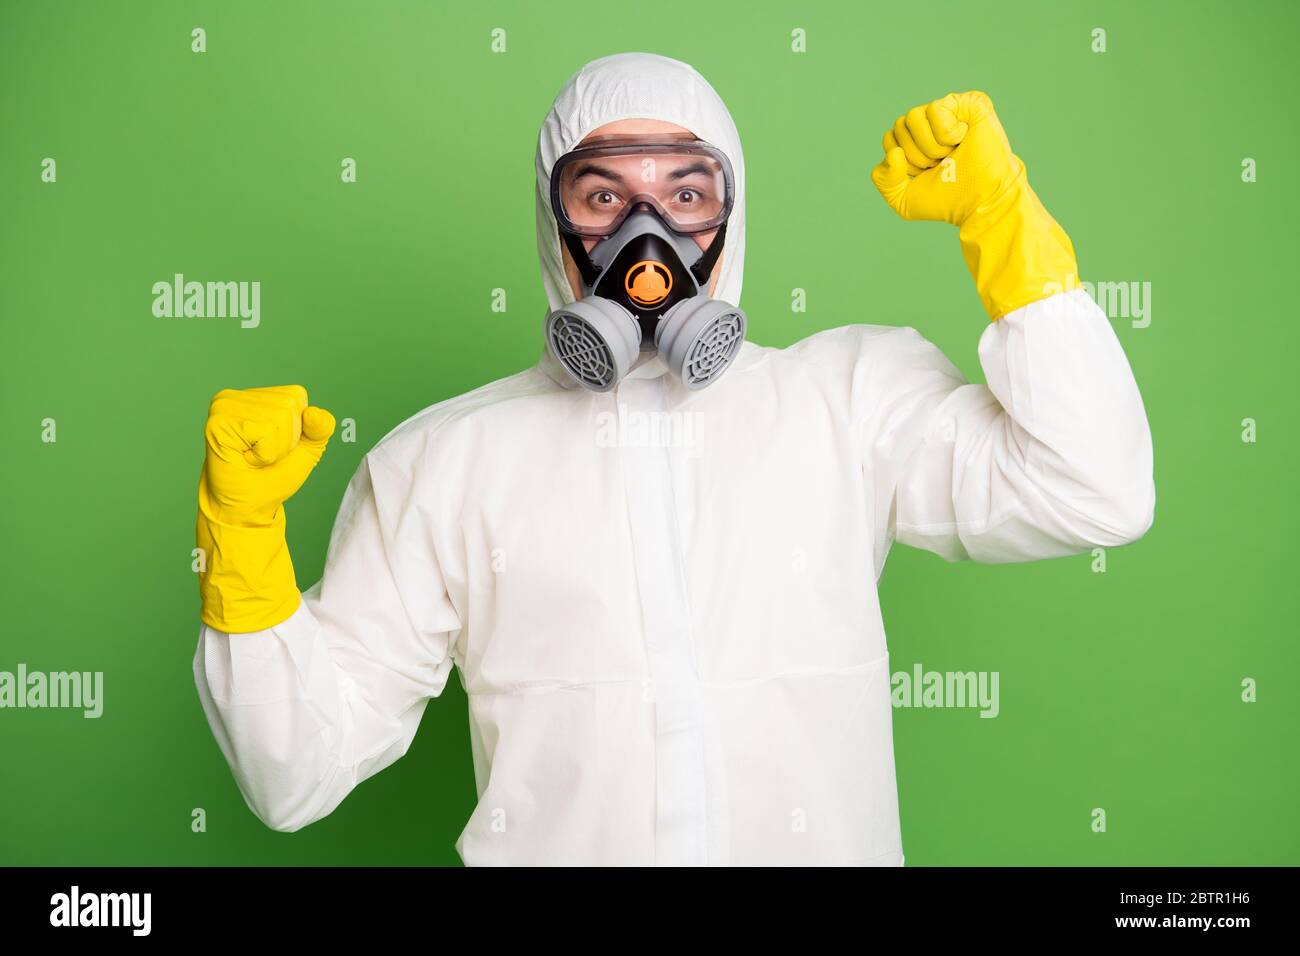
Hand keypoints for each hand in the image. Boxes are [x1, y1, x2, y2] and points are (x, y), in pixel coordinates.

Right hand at [200, 385, 334, 527]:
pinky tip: (244, 459)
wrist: (248, 506)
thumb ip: (321, 428)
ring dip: (272, 450)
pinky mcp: (218, 422)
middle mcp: (240, 395)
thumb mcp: (308, 450)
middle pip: (288, 408)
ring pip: (277, 419)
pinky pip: (263, 432)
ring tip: (252, 458)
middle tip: (262, 455)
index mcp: (260, 396)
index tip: (277, 446)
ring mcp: (225, 406)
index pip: (298, 396)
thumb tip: (313, 413)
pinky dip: (262, 455)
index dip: (298, 429)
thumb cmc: (273, 476)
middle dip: (285, 441)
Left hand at [870, 91, 1021, 225]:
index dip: (904, 162)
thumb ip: (883, 179)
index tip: (926, 174)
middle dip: (916, 156)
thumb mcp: (903, 199)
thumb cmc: (947, 200)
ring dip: (930, 146)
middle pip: (898, 125)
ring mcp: (950, 110)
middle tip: (942, 164)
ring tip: (952, 153)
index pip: (889, 139)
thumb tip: (894, 152)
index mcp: (915, 139)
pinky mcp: (969, 102)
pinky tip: (964, 139)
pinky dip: (946, 133)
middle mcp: (931, 121)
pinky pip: (936, 109)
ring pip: (912, 116)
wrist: (980, 202)